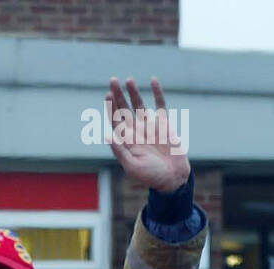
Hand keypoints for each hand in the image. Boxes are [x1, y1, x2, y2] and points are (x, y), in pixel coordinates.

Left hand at [105, 77, 189, 191]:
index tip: (107, 95)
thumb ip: (120, 151)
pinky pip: (160, 104)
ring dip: (133, 92)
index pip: (115, 120)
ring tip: (128, 79)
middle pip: (124, 109)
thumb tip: (108, 136)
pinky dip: (157, 92)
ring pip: (139, 104)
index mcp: (126, 140)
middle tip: (112, 80)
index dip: (111, 108)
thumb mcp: (132, 166)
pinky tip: (153, 80)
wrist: (172, 178)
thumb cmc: (150, 176)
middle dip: (118, 95)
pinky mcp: (164, 123)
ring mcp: (150, 125)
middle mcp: (136, 130)